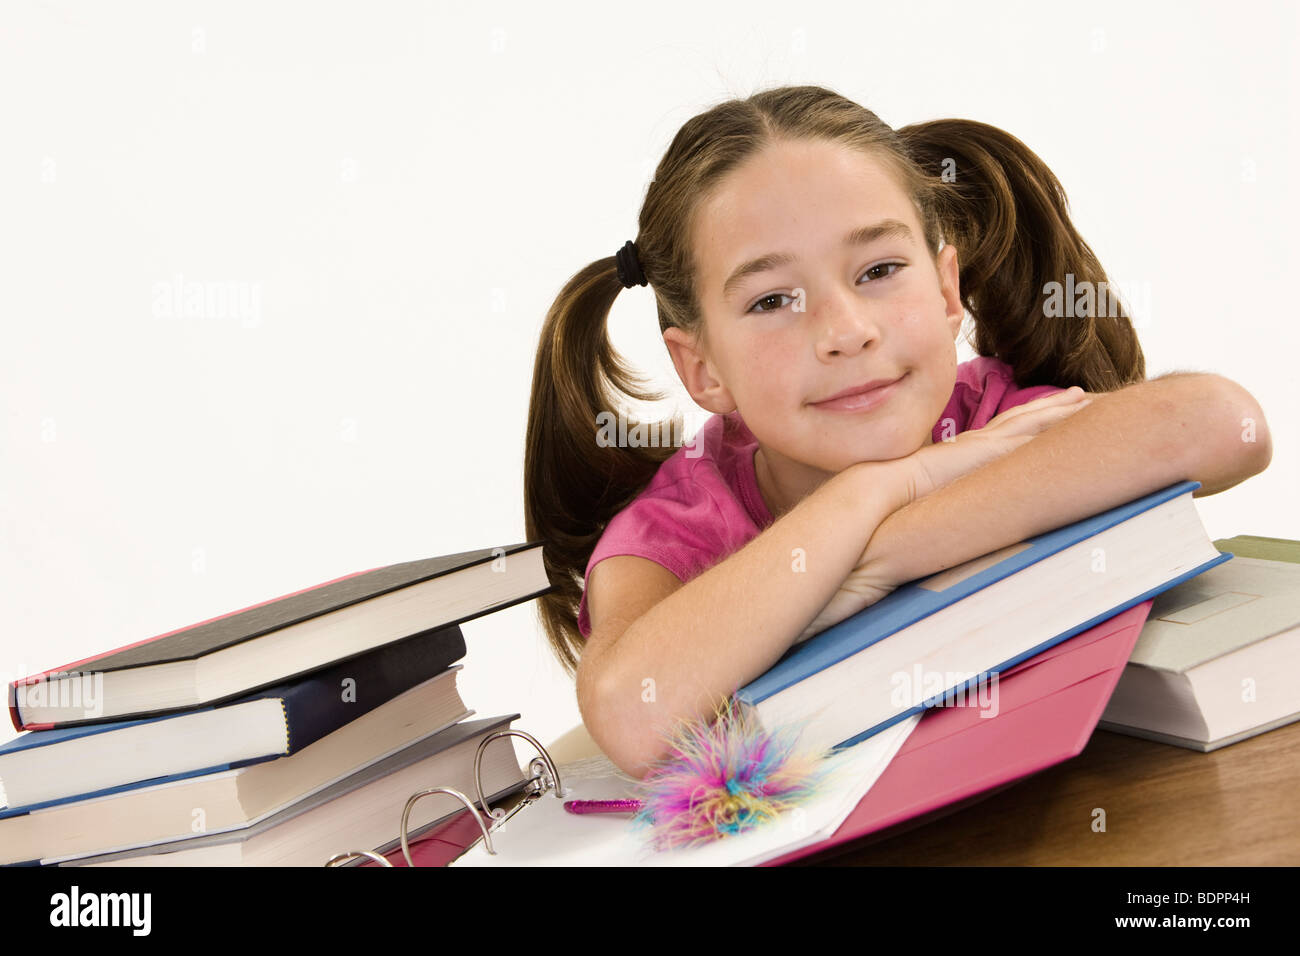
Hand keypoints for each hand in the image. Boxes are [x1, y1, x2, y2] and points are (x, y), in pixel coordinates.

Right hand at [909, 386, 1092, 499]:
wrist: (889, 484)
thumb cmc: (903, 490)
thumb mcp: (935, 487)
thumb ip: (949, 487)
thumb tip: (953, 499)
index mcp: (968, 448)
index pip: (1006, 427)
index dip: (1030, 416)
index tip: (1050, 409)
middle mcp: (980, 441)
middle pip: (1025, 416)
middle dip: (1054, 405)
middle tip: (1081, 394)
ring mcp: (985, 443)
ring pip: (1032, 420)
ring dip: (1060, 410)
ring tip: (1086, 399)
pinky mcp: (988, 451)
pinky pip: (1028, 435)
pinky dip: (1051, 426)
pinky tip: (1073, 424)